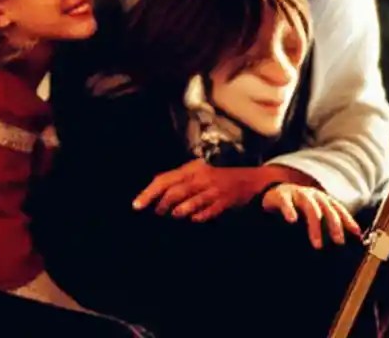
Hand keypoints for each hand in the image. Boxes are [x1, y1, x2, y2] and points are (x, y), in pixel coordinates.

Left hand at [131, 159, 264, 221]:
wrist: (251, 181)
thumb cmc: (220, 178)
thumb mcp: (199, 173)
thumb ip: (180, 180)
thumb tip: (155, 189)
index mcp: (193, 169)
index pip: (165, 179)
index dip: (149, 193)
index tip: (136, 206)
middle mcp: (202, 177)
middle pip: (176, 191)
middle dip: (162, 204)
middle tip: (157, 213)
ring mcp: (214, 189)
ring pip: (191, 201)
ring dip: (180, 211)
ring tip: (175, 215)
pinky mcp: (225, 201)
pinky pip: (208, 211)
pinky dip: (199, 216)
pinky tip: (195, 219)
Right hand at [261, 183, 360, 248]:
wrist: (275, 193)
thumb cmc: (299, 207)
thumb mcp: (315, 213)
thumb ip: (327, 224)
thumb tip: (344, 241)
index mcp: (323, 200)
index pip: (339, 209)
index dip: (348, 220)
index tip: (357, 234)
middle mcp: (313, 195)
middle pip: (327, 209)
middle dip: (335, 226)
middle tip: (339, 242)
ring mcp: (298, 194)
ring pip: (310, 207)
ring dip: (315, 226)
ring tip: (317, 244)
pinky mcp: (282, 195)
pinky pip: (287, 202)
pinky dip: (290, 210)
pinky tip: (292, 220)